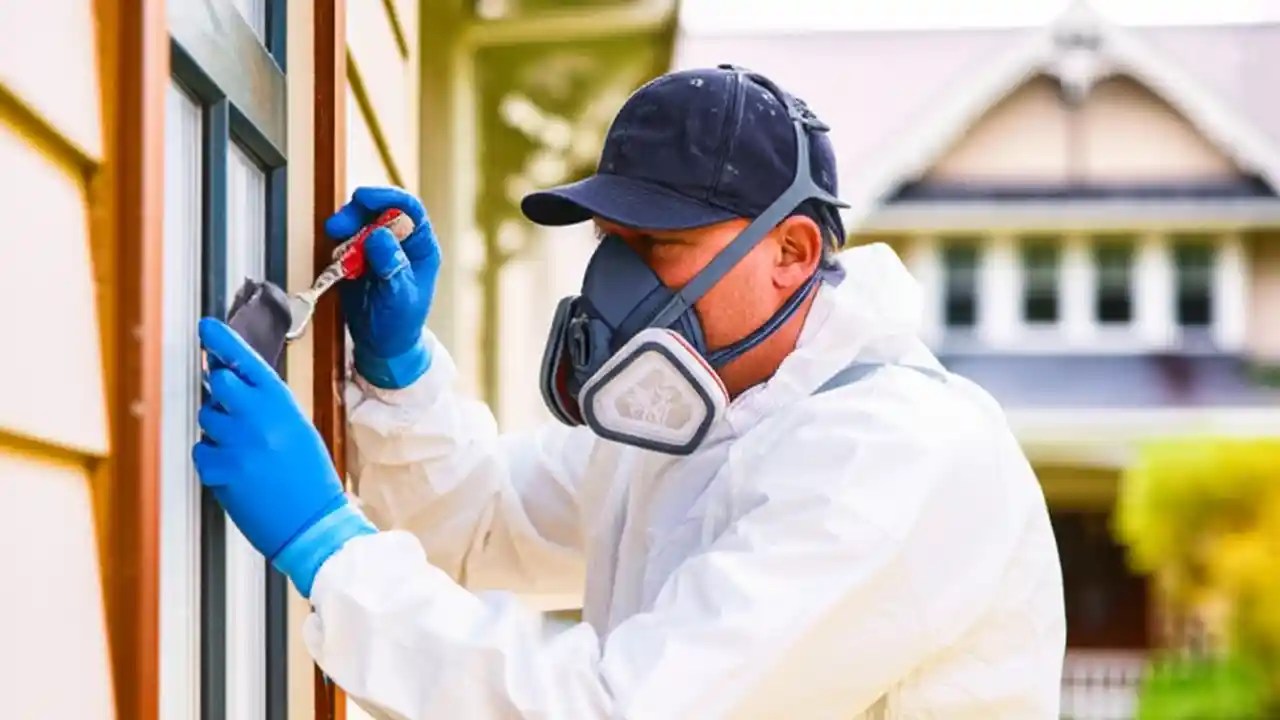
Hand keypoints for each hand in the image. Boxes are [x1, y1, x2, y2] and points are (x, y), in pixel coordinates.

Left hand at [193, 318, 374, 595]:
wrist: (313, 523)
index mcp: (282, 406)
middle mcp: (257, 419)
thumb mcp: (299, 431)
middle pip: (218, 384)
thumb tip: (237, 389)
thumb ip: (269, 408)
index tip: (205, 327)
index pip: (247, 362)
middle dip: (220, 393)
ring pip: (206, 420)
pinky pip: (201, 452)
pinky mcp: (220, 470)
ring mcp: (236, 444)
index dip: (223, 341)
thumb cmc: (310, 480)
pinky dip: (213, 461)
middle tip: (232, 410)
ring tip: (245, 453)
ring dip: (218, 431)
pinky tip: (238, 473)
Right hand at [325, 186, 441, 388]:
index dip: (388, 197)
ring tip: (335, 239)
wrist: (381, 343)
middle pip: (379, 209)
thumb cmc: (400, 324)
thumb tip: (380, 237)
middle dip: (357, 211)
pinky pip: (345, 239)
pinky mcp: (357, 255)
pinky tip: (336, 258)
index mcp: (421, 247)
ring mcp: (378, 246)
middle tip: (339, 225)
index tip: (364, 198)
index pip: (410, 209)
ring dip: (344, 225)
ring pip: (359, 220)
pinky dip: (337, 243)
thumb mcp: (400, 299)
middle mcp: (401, 241)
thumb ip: (392, 268)